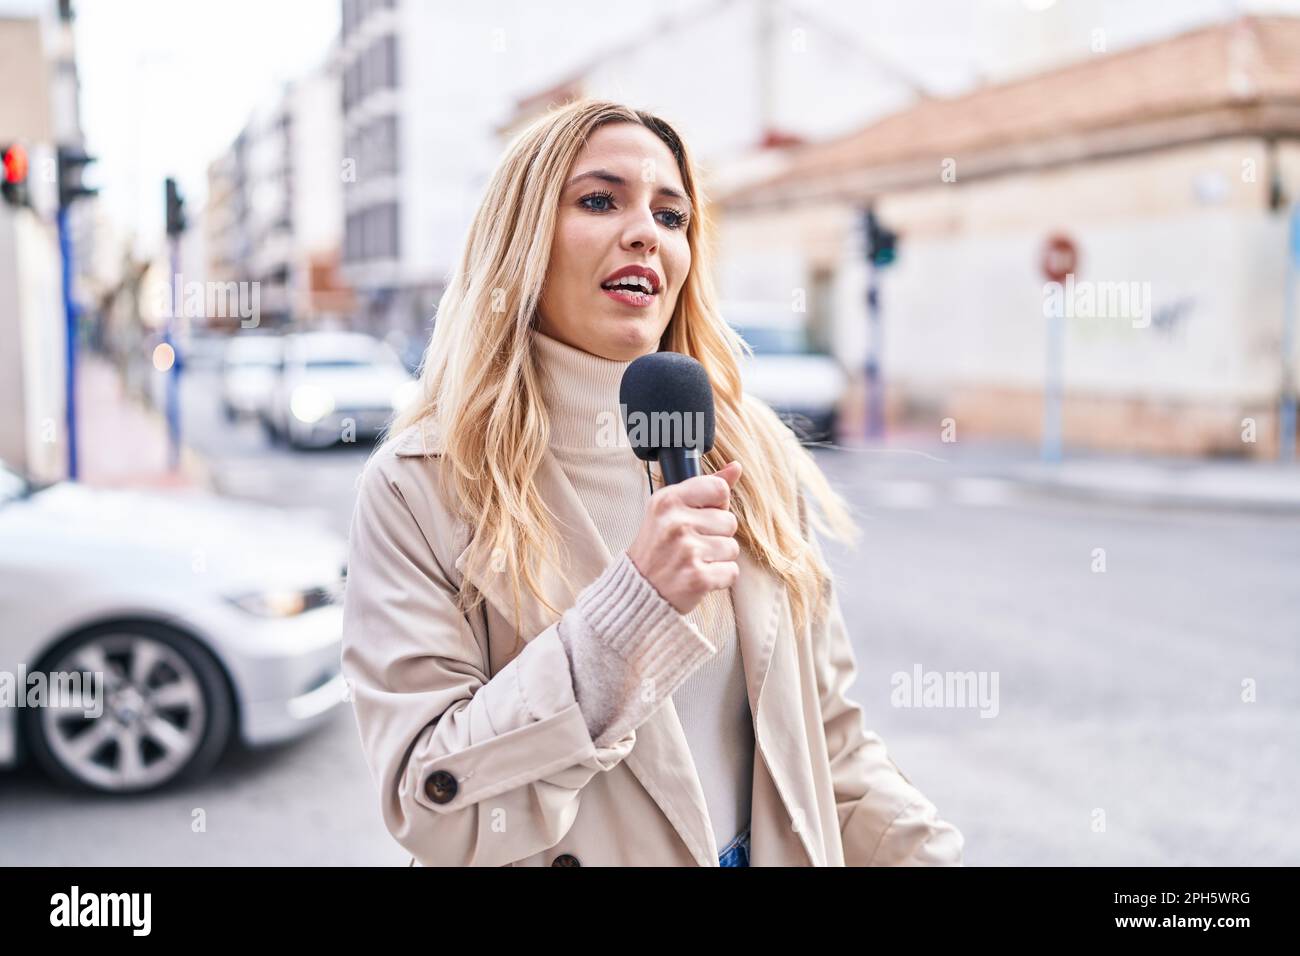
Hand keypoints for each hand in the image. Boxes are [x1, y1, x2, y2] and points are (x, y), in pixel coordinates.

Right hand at [625, 460, 742, 614]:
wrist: (637, 591)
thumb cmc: (658, 547)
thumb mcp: (671, 510)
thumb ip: (704, 486)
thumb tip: (736, 467)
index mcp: (668, 500)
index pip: (718, 488)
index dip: (716, 505)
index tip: (700, 517)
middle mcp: (676, 523)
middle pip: (729, 521)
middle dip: (716, 535)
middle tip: (690, 546)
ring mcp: (687, 551)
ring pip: (732, 547)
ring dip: (718, 558)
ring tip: (692, 561)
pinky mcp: (698, 578)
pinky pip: (731, 571)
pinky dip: (719, 578)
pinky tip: (698, 577)